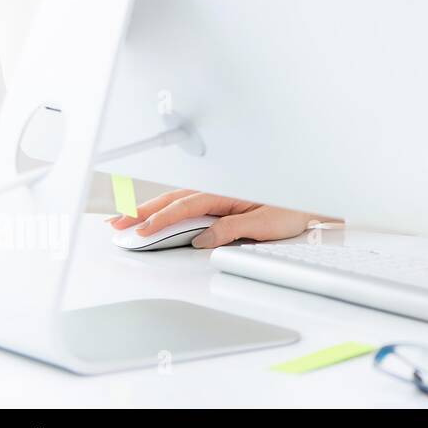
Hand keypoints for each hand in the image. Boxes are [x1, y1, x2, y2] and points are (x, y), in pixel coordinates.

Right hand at [105, 189, 325, 248]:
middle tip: (115, 224)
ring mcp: (219, 193)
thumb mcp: (265, 223)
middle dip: (142, 210)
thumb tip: (201, 238)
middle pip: (172, 199)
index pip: (185, 206)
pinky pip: (186, 203)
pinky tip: (152, 216)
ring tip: (123, 219)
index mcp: (226, 191)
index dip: (160, 219)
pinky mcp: (221, 200)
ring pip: (176, 199)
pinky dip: (166, 208)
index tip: (140, 231)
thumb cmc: (293, 210)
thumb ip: (232, 229)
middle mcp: (219, 189)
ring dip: (149, 209)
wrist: (312, 202)